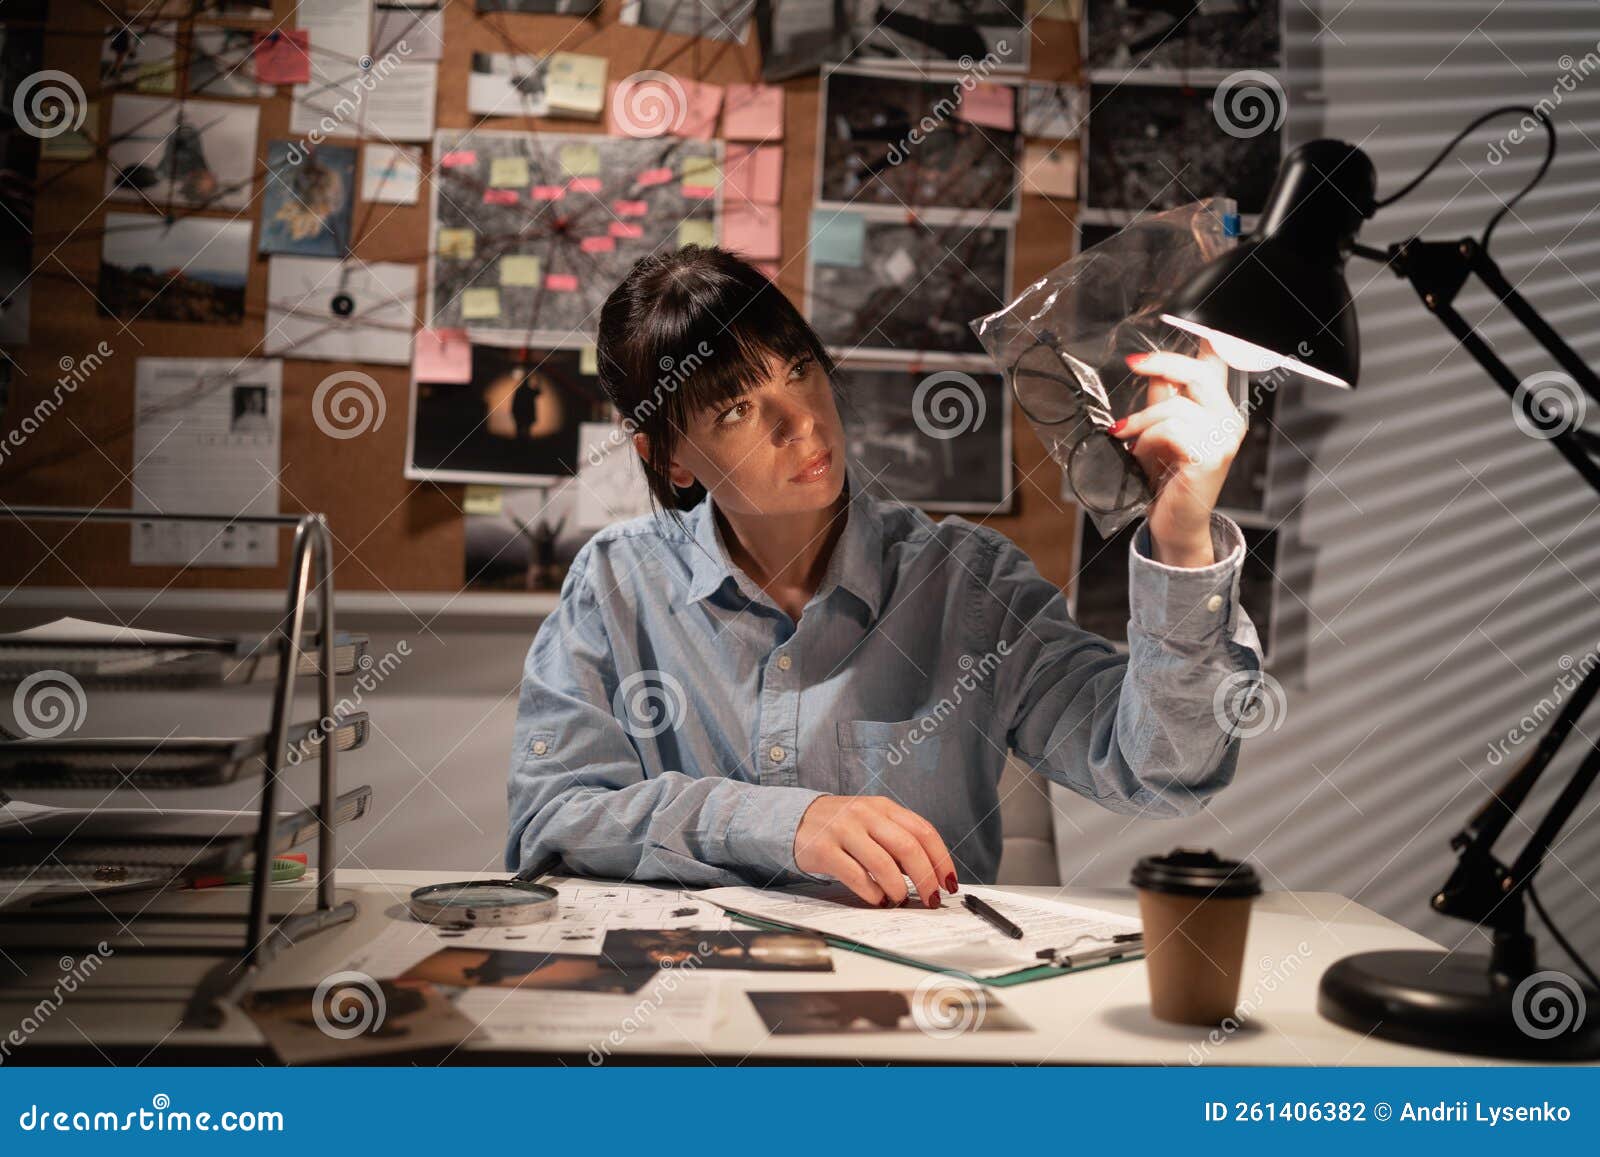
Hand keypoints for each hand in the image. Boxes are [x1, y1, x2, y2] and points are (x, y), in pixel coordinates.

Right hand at [793, 795, 957, 907]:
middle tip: (931, 899)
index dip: (941, 859)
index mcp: (884, 807)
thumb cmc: (843, 826)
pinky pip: (855, 875)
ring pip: (883, 863)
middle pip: (908, 847)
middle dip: (926, 878)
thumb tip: (930, 874)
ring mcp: (844, 830)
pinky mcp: (824, 849)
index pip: (923, 831)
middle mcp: (866, 815)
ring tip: (900, 900)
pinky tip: (877, 899)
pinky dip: (872, 893)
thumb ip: (899, 841)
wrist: (797, 818)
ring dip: (898, 888)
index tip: (948, 882)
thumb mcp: (874, 823)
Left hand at [1110, 339, 1245, 566]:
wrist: (1175, 522)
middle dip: (1162, 363)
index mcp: (1220, 407)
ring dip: (1141, 420)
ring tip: (1126, 436)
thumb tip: (1151, 367)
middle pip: (1199, 372)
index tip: (1199, 315)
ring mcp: (1224, 438)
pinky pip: (1170, 431)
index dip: (1214, 333)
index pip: (1222, 361)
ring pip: (1176, 406)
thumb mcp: (1160, 429)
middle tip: (1133, 364)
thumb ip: (1162, 398)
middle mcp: (1229, 419)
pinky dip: (1146, 441)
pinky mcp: (1211, 457)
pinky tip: (1140, 456)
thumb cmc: (1167, 476)